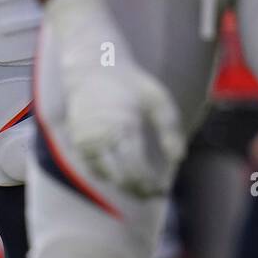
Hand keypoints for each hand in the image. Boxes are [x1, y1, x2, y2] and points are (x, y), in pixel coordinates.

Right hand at [45, 0, 183, 197]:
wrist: (93, 65)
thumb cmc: (129, 82)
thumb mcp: (158, 98)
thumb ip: (170, 129)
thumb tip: (179, 158)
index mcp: (124, 126)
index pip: (138, 170)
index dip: (152, 185)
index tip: (164, 189)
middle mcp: (102, 136)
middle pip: (122, 179)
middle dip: (140, 190)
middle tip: (155, 193)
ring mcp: (87, 140)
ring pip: (106, 177)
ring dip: (124, 186)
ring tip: (142, 187)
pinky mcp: (78, 140)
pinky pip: (93, 169)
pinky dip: (109, 176)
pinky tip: (124, 174)